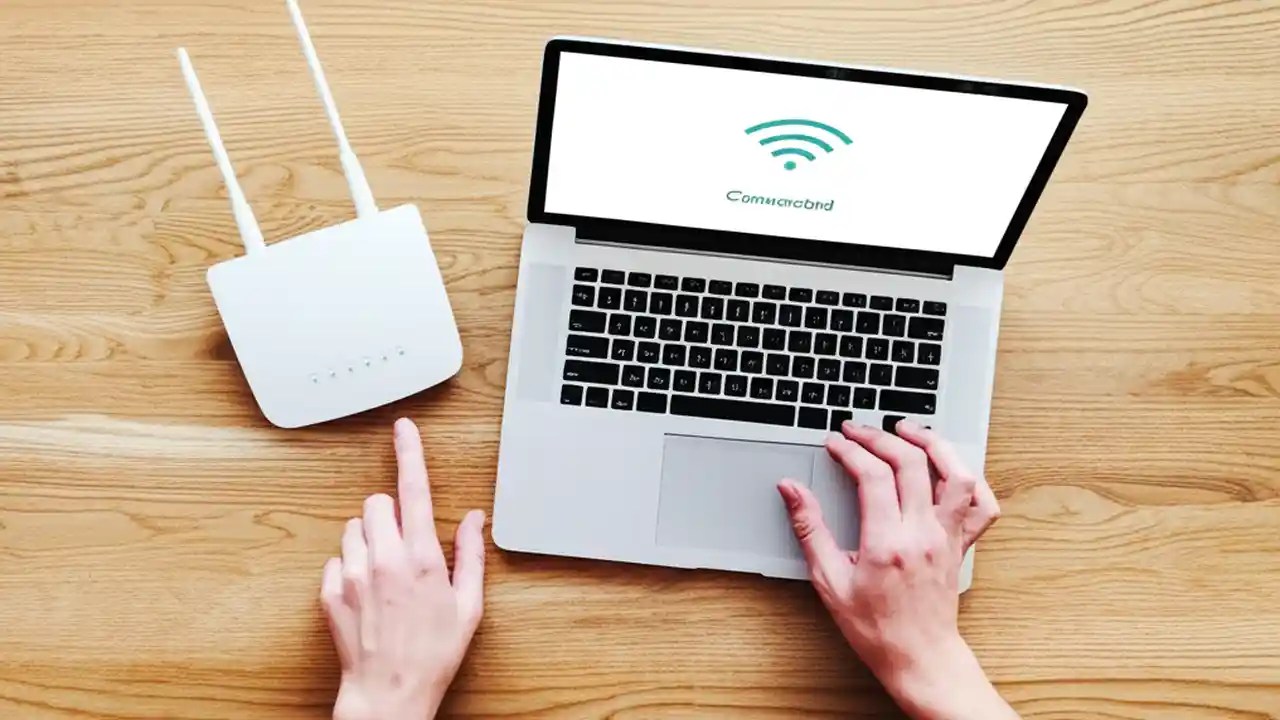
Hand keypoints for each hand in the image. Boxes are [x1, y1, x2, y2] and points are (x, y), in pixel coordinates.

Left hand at [321, 418, 485, 719]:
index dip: (410, 453)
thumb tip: (475, 519)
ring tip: (385, 574)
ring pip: (353, 529)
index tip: (404, 428)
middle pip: (377, 502)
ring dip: (369, 540)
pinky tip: (367, 593)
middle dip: (391, 512)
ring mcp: (351, 575)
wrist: (389, 693)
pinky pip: (335, 560)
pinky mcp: (328, 592)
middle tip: (405, 543)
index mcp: (421, 558)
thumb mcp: (468, 605)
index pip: (414, 490)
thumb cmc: (433, 653)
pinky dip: (350, 568)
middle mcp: (383, 559)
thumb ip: (470, 554)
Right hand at [778, 420, 1009, 719]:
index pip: (872, 476)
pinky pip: (983, 504)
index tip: (834, 444)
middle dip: (880, 437)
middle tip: (858, 431)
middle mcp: (923, 535)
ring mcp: (948, 537)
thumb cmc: (874, 628)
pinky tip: (950, 467)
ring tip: (909, 430)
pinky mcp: (962, 544)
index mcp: (887, 543)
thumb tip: (791, 490)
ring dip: (933, 444)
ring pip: (956, 474)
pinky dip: (971, 479)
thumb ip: (810, 529)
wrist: (918, 658)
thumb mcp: (829, 581)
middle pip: (910, 463)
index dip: (850, 451)